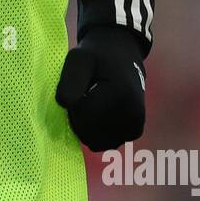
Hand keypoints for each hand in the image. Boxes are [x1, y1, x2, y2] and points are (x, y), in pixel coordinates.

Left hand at [55, 25, 145, 151]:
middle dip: (78, 118)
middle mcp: (132, 113)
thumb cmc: (96, 57)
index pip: (81, 117)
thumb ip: (69, 80)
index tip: (78, 89)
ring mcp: (135, 125)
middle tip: (85, 96)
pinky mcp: (134, 132)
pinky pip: (104, 143)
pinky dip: (97, 133)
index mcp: (120, 94)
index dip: (72, 105)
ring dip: (86, 127)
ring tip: (93, 103)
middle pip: (88, 133)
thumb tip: (65, 104)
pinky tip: (100, 113)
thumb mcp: (78, 59)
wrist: (123, 57)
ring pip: (95, 142)